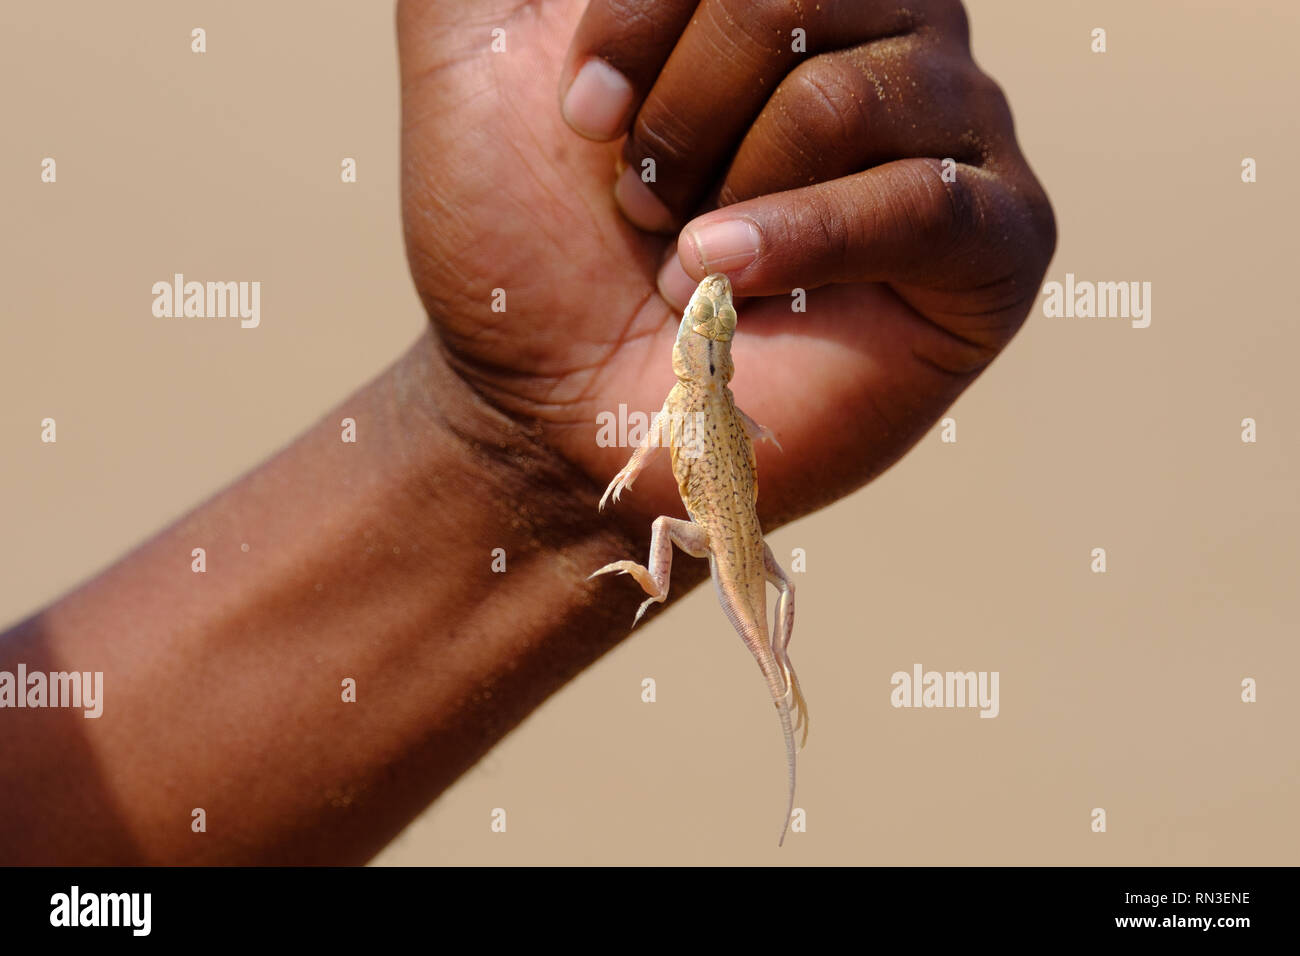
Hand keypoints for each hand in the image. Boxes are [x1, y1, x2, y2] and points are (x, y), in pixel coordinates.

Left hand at [397, 0, 1053, 528]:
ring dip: (735, 185)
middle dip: (688, 103)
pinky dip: (806, 237)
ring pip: (858, 91)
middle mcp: (889, 32)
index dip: (649, 10)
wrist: (549, 409)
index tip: (580, 113)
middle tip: (638, 202)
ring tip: (682, 261)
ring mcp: (954, 134)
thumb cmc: (527, 243)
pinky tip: (726, 278)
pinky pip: (927, 198)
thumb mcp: (474, 51)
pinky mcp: (995, 247)